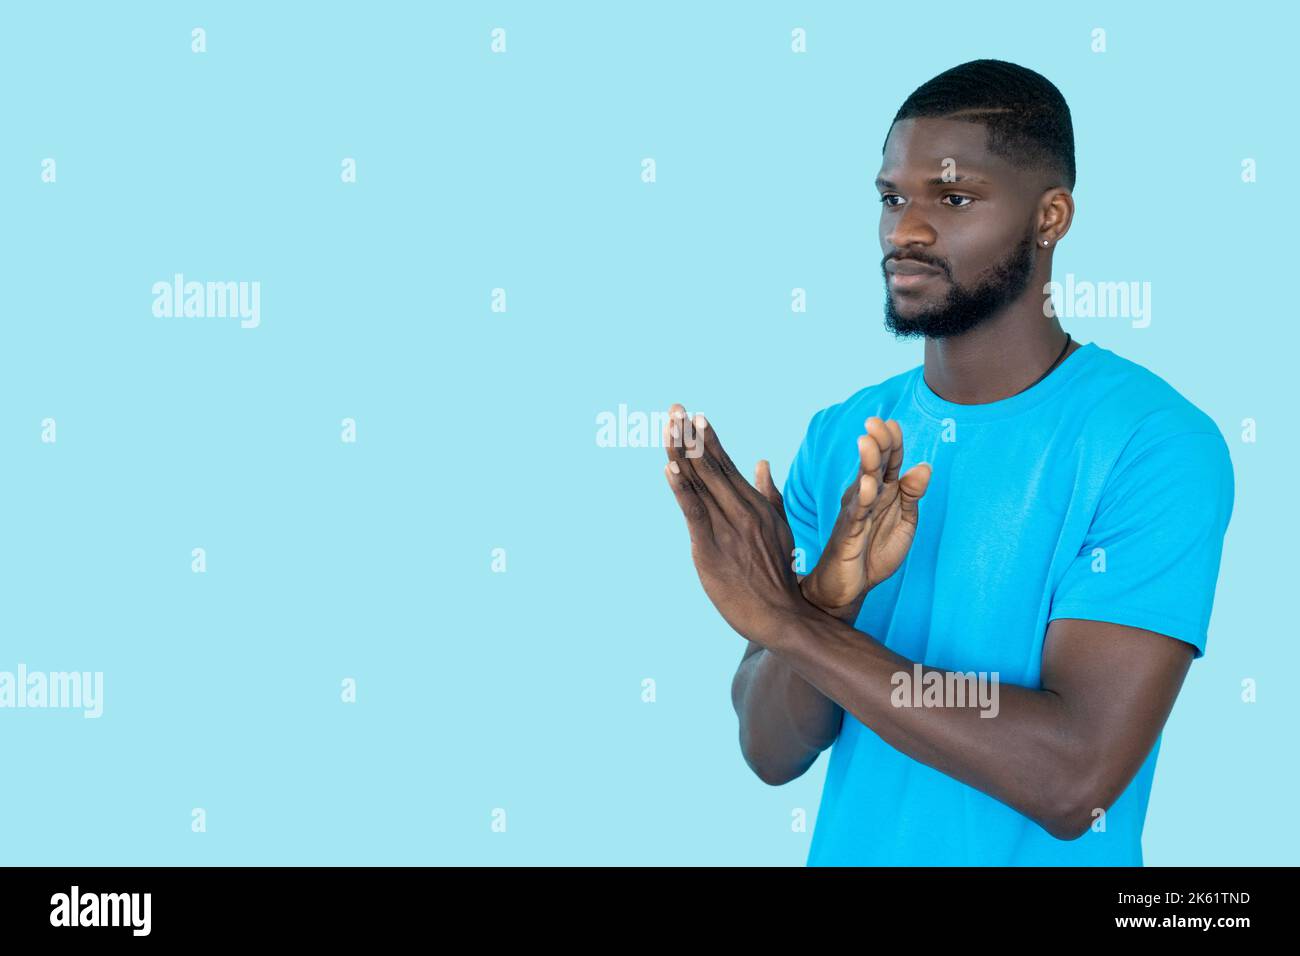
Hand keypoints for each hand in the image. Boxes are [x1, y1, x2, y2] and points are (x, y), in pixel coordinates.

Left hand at [662, 404, 808, 643]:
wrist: (784, 616)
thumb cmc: (779, 574)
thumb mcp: (779, 528)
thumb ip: (769, 494)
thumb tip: (763, 462)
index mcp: (755, 504)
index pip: (725, 463)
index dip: (707, 438)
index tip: (693, 414)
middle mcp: (741, 509)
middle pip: (709, 465)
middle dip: (689, 435)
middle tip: (674, 408)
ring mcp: (727, 527)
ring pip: (699, 482)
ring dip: (681, 452)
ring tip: (670, 425)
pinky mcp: (711, 547)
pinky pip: (693, 512)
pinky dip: (680, 489)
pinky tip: (668, 469)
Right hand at [798, 417, 930, 621]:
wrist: (849, 586)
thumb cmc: (874, 552)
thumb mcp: (904, 523)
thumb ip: (912, 495)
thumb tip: (924, 466)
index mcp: (882, 491)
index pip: (889, 461)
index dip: (893, 442)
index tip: (893, 423)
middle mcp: (866, 496)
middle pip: (874, 465)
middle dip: (877, 442)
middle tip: (876, 421)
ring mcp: (855, 512)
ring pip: (863, 483)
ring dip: (867, 463)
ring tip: (868, 441)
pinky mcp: (849, 532)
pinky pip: (857, 513)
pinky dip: (864, 498)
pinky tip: (869, 485)